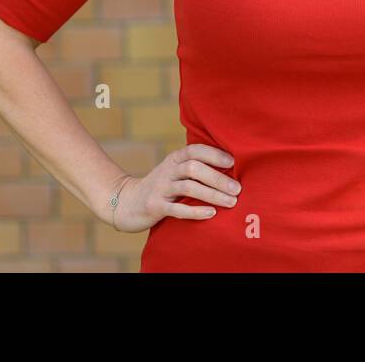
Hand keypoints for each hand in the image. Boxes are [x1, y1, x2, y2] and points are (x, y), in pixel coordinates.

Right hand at [109, 144, 241, 232]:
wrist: (126, 202)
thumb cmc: (162, 187)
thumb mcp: (175, 172)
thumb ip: (195, 167)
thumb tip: (231, 168)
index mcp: (174, 159)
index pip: (195, 150)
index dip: (214, 154)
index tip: (233, 162)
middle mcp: (167, 170)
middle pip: (194, 168)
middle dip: (218, 178)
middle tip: (238, 189)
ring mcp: (160, 188)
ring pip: (188, 187)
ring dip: (212, 194)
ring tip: (231, 202)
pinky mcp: (154, 206)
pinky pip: (177, 208)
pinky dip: (196, 211)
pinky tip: (211, 214)